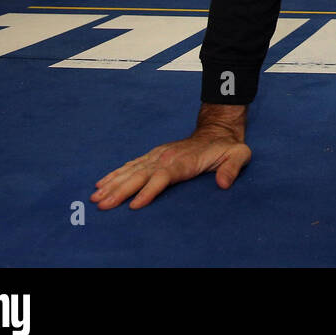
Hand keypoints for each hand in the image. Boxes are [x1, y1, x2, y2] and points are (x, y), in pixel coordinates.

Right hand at [92, 112, 249, 209]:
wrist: (217, 130)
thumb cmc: (227, 147)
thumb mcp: (239, 155)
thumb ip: (232, 168)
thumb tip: (224, 183)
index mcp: (184, 161)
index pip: (163, 177)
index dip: (149, 190)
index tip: (134, 204)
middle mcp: (166, 157)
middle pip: (140, 175)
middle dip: (121, 190)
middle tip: (103, 204)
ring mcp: (157, 156)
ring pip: (131, 170)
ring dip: (113, 183)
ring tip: (96, 196)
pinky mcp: (153, 156)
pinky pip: (130, 165)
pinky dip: (115, 174)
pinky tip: (101, 184)